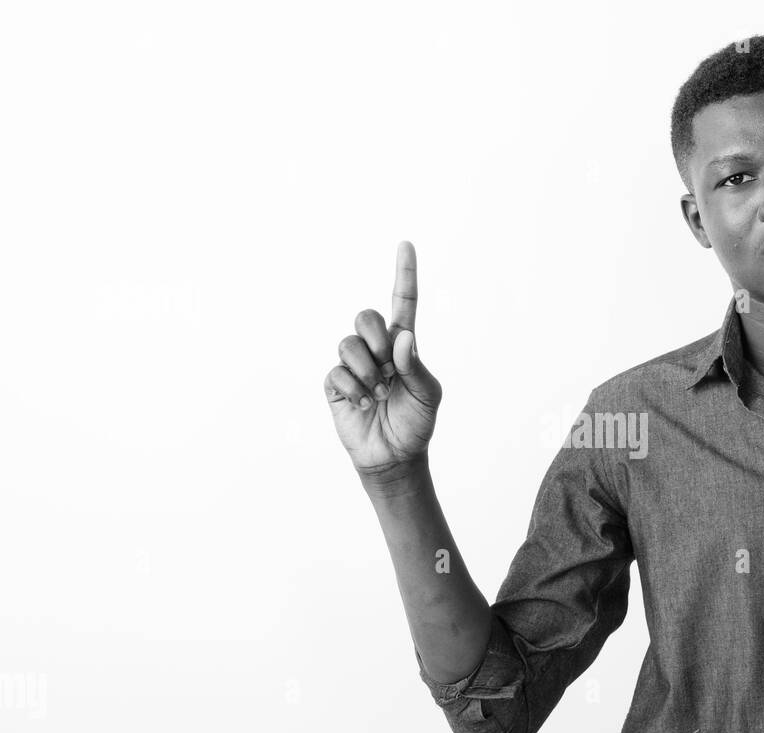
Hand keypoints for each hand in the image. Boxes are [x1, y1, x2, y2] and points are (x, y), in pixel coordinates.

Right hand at [324, 240, 441, 475]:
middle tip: (387, 368)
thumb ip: (416, 366)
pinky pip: (337, 372)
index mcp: (403, 346)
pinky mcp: (335, 385)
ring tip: (379, 395)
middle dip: (375, 338)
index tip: (406, 244)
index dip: (404, 274)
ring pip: (348, 344)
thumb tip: (401, 337)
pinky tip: (364, 404)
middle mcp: (376, 350)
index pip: (402, 303)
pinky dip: (354, 390)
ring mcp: (353, 366)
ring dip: (366, 371)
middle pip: (365, 316)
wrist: (395, 457)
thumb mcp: (428, 395)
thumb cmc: (416, 423)